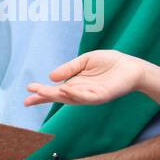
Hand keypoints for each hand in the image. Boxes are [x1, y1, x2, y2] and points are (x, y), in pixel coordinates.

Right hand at [25, 50, 147, 106]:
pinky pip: (86, 97)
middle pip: (59, 97)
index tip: (28, 90)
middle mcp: (81, 92)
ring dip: (56, 96)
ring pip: (70, 98)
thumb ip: (69, 68)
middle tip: (28, 99)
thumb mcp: (85, 61)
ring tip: (41, 92)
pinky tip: (65, 90)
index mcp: (75, 84)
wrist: (131, 66)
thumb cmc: (109, 63)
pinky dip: (75, 94)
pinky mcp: (102, 96)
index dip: (42, 91)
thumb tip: (51, 77)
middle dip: (44, 97)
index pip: (55, 90)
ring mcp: (91, 96)